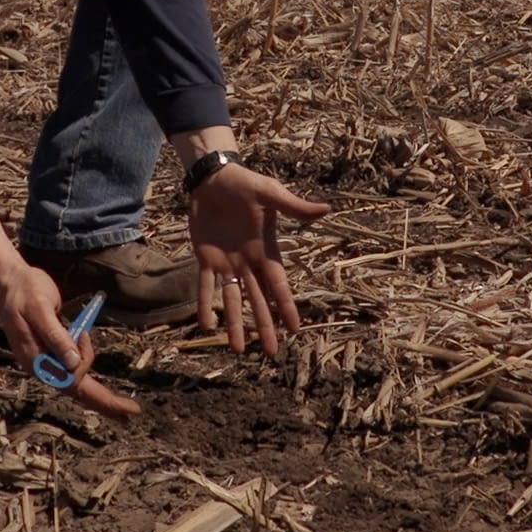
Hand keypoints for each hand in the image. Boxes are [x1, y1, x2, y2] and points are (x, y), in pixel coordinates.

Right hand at [0, 216, 140, 419]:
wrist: (9, 282)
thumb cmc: (25, 292)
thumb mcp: (41, 310)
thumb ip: (56, 337)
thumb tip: (73, 364)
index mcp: (37, 361)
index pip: (74, 386)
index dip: (102, 400)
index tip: (127, 406)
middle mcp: (41, 366)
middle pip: (77, 390)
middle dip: (105, 402)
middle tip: (132, 413)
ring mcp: (45, 360)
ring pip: (77, 373)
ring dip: (89, 358)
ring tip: (82, 329)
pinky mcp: (50, 350)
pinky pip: (72, 361)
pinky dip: (84, 354)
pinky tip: (82, 336)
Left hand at [188, 164, 331, 354]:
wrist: (213, 177)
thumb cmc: (245, 183)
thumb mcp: (270, 193)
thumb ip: (294, 206)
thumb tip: (326, 209)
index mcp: (266, 250)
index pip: (278, 285)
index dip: (286, 307)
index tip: (295, 329)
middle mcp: (248, 263)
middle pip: (258, 301)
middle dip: (264, 326)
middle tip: (271, 353)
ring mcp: (227, 263)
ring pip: (232, 301)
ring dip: (235, 325)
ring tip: (238, 350)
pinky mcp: (205, 258)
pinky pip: (205, 287)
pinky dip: (205, 305)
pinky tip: (206, 325)